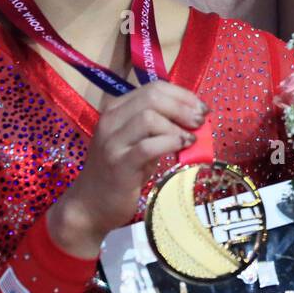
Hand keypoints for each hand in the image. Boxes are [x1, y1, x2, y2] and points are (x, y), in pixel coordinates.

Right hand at [48, 81, 208, 258]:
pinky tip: (182, 148)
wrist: (91, 205)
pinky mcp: (118, 165)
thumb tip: (195, 118)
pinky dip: (170, 143)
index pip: (154, 88)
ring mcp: (112, 142)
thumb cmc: (121, 172)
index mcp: (117, 109)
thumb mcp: (141, 142)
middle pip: (152, 98)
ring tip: (191, 139)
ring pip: (148, 118)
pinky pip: (147, 146)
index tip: (202, 109)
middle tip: (200, 122)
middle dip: (183, 107)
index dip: (183, 96)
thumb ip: (162, 127)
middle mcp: (111, 120)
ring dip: (177, 126)